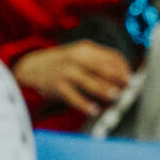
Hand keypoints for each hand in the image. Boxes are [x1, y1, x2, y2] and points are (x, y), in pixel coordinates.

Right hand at [12, 40, 131, 117]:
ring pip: (90, 81)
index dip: (123, 68)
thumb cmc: (59, 65)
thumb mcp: (77, 58)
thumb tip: (120, 80)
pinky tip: (93, 110)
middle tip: (127, 88)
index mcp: (85, 49)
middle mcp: (76, 58)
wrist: (29, 69)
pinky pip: (74, 96)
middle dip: (118, 78)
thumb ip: (96, 65)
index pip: (111, 56)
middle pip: (103, 67)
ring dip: (104, 89)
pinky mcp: (56, 85)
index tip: (130, 79)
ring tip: (115, 97)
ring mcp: (66, 71)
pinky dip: (85, 104)